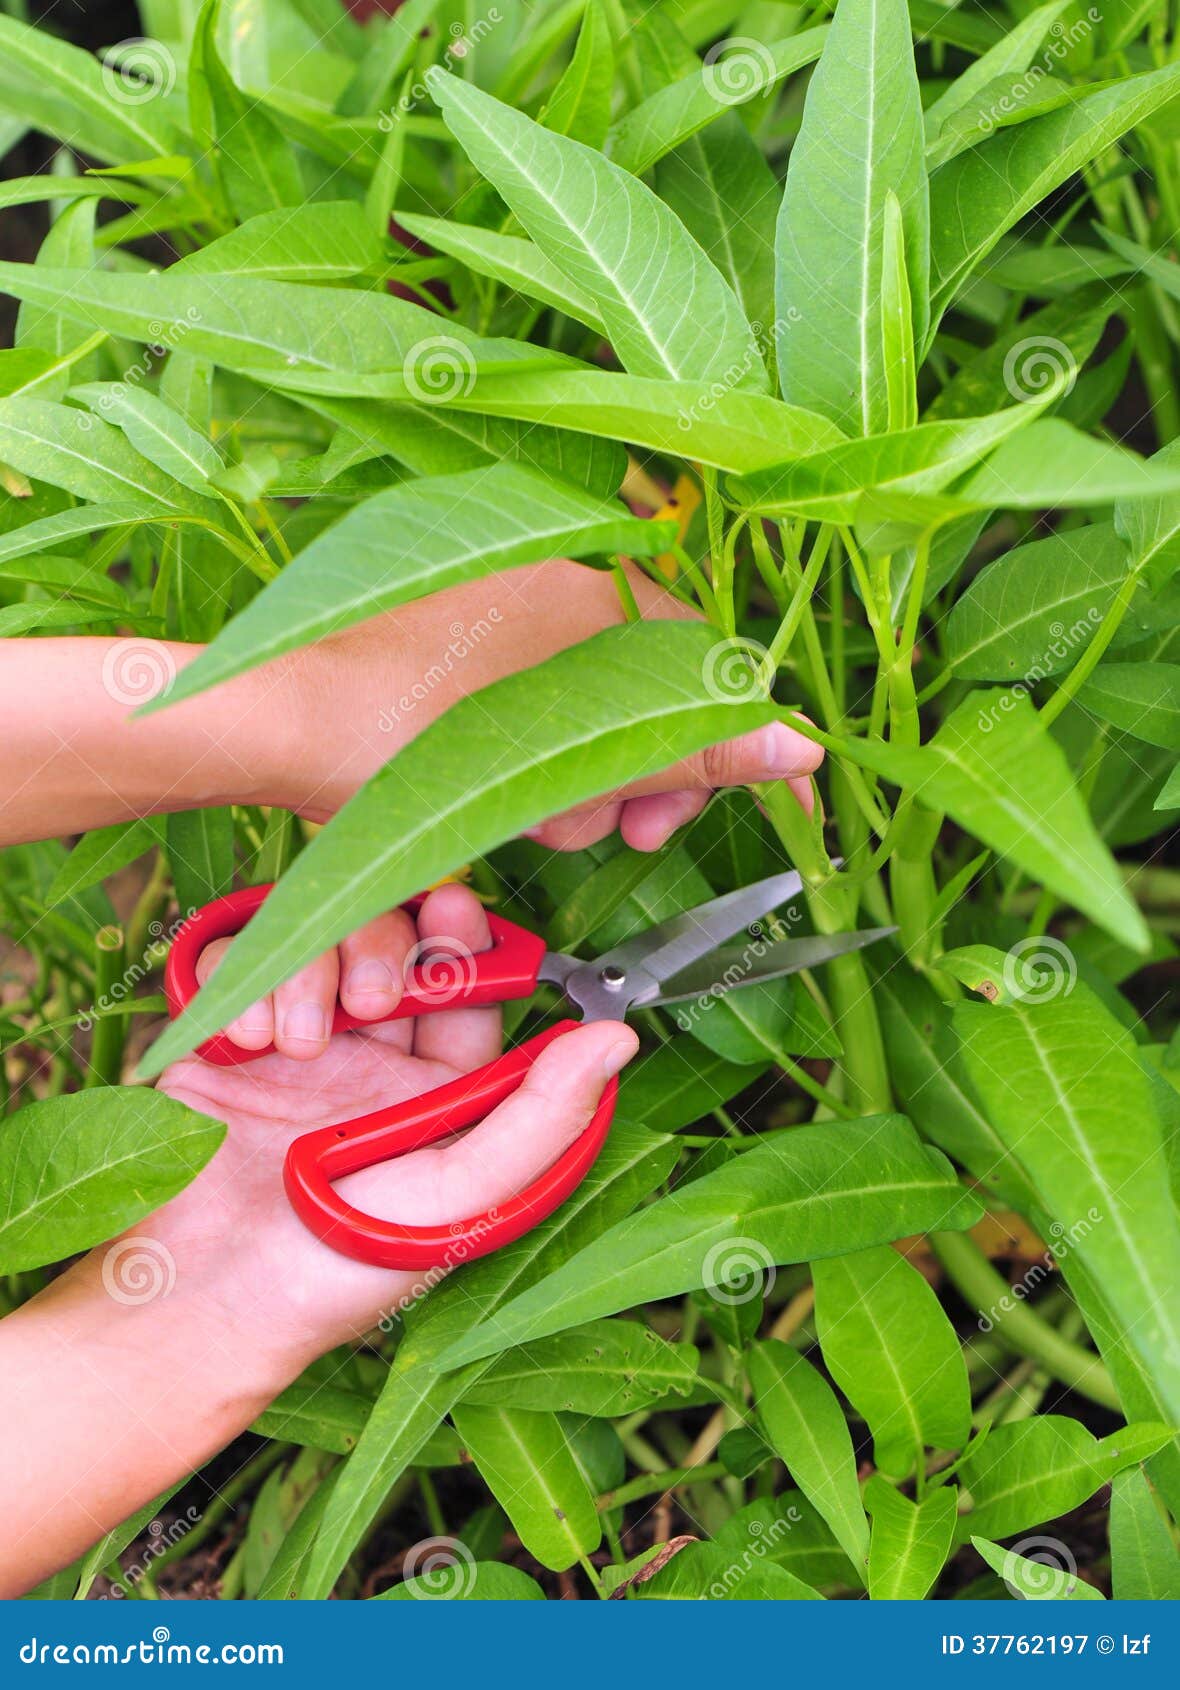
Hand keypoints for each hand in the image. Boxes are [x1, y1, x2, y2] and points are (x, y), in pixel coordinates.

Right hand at [149, 882, 636, 1369]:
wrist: (203, 1287)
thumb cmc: (339, 1265)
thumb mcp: (460, 1196)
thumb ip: (542, 1116)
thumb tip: (619, 1038)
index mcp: (434, 1093)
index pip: (468, 990)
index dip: (469, 944)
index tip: (459, 908)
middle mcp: (371, 1059)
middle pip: (397, 945)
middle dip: (391, 947)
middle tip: (377, 996)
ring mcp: (297, 1041)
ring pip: (322, 940)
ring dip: (315, 972)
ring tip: (299, 1043)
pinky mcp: (226, 1033)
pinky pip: (243, 959)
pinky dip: (249, 982)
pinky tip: (248, 1040)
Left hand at [277, 560, 822, 849]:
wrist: (279, 724)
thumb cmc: (415, 730)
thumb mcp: (571, 757)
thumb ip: (692, 750)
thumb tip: (803, 745)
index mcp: (599, 579)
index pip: (706, 664)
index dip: (725, 746)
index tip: (725, 811)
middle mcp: (560, 576)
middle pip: (653, 691)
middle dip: (646, 775)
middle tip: (628, 835)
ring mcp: (506, 608)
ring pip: (595, 711)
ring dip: (585, 781)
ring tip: (538, 822)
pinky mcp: (464, 644)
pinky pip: (540, 705)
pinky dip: (536, 760)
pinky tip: (502, 801)